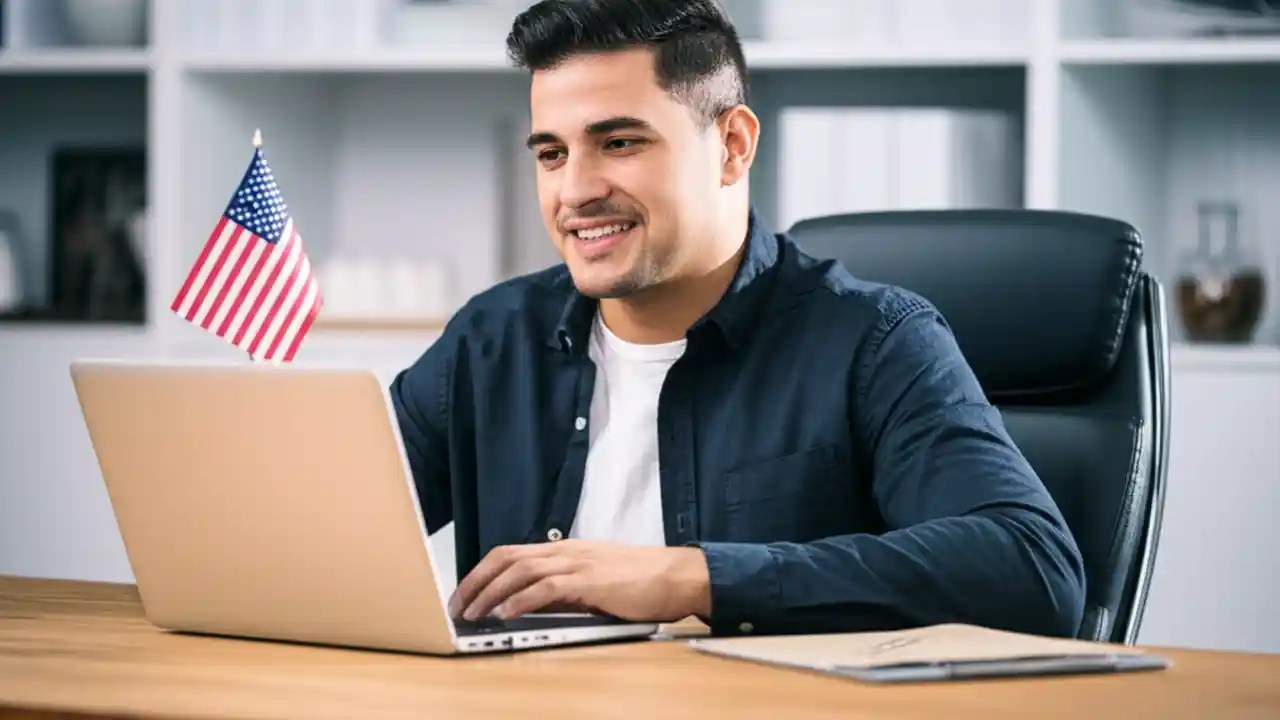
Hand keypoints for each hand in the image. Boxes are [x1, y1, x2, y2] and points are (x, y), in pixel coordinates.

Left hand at [447, 540, 710, 622]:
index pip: (511, 553)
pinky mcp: (590, 581)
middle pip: (507, 557)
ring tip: (474, 614)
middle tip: (457, 605)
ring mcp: (577, 563)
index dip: (482, 572)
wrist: (676, 576)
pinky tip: (506, 613)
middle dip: (476, 581)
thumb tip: (527, 605)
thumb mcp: (593, 581)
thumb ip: (562, 589)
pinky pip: (546, 588)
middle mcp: (566, 551)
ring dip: (491, 593)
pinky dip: (521, 600)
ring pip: (521, 570)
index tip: (464, 594)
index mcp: (565, 550)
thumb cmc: (640, 581)